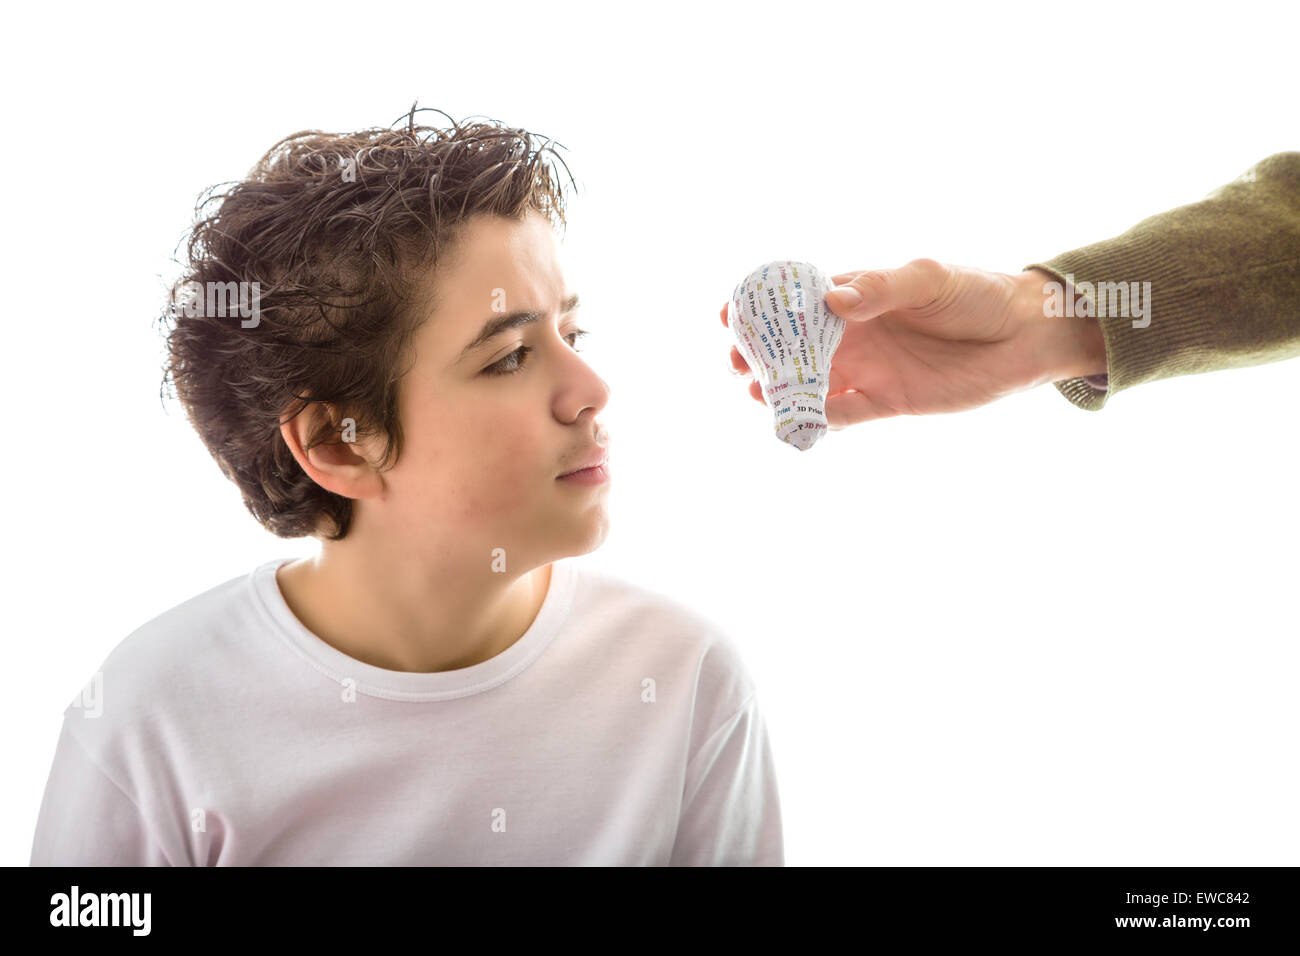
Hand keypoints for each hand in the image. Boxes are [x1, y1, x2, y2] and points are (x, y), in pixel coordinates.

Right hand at [720, 259, 1105, 427]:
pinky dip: (818, 419)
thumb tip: (833, 301)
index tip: (730, 314)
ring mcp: (867, 370)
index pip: (798, 301)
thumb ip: (882, 288)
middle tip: (735, 363)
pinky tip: (797, 420)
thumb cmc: (978, 294)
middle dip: (759, 354)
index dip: (761, 308)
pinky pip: (844, 414)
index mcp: (857, 296)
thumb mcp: (929, 279)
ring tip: (757, 392)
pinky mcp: (886, 403)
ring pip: (810, 383)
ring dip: (781, 389)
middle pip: (793, 347)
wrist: (1025, 335)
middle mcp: (854, 335)